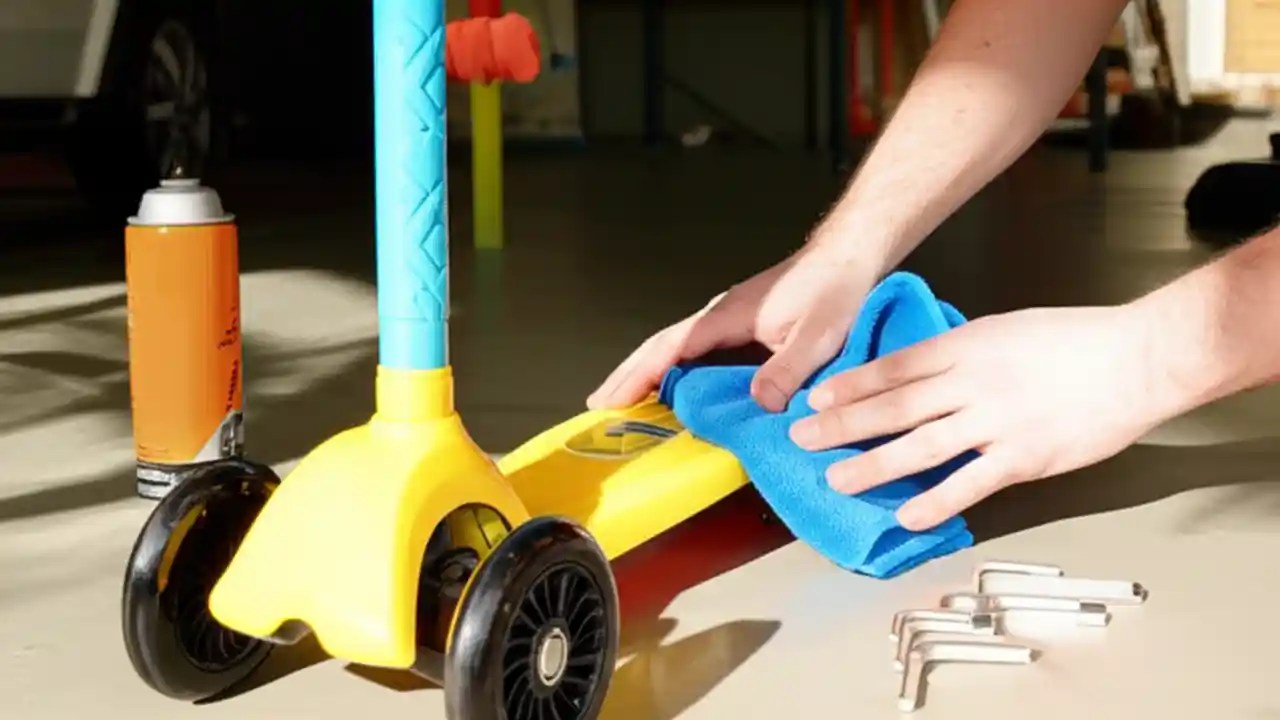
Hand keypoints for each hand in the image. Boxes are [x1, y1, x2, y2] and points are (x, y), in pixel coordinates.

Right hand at [587, 240, 883, 411]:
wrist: (850, 256)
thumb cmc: (836, 289)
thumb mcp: (819, 335)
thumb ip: (788, 369)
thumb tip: (758, 404)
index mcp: (727, 316)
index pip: (670, 348)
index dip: (638, 375)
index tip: (610, 399)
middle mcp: (719, 317)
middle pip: (661, 348)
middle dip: (629, 376)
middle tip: (599, 406)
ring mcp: (728, 321)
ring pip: (676, 350)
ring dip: (648, 374)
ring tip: (623, 404)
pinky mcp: (742, 328)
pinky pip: (698, 354)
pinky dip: (676, 372)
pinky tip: (674, 393)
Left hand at [789, 304, 1164, 530]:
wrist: (1134, 359)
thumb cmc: (1073, 340)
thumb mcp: (1005, 330)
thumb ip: (961, 353)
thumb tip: (919, 371)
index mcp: (965, 347)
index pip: (894, 368)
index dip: (850, 386)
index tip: (815, 399)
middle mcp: (971, 383)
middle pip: (893, 406)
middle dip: (842, 424)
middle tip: (801, 438)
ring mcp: (995, 422)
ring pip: (919, 446)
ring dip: (873, 464)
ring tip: (836, 478)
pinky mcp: (1022, 457)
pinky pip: (970, 483)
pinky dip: (935, 500)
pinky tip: (906, 515)